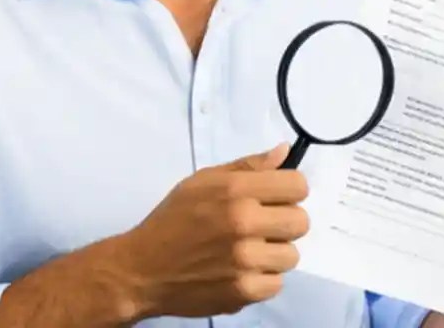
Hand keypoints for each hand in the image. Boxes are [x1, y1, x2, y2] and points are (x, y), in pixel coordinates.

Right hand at [0, 144, 309, 327]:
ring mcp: (245, 260)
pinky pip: (276, 283)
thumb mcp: (204, 181)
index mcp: (235, 190)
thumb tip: (285, 152)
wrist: (142, 269)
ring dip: (273, 254)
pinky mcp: (243, 291)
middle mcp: (244, 223)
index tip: (276, 199)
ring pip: (291, 255)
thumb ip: (248, 167)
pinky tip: (240, 272)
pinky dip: (262, 280)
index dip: (290, 191)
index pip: (298, 185)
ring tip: (248, 251)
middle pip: (301, 221)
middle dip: (285, 223)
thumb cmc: (173, 220)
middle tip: (262, 227)